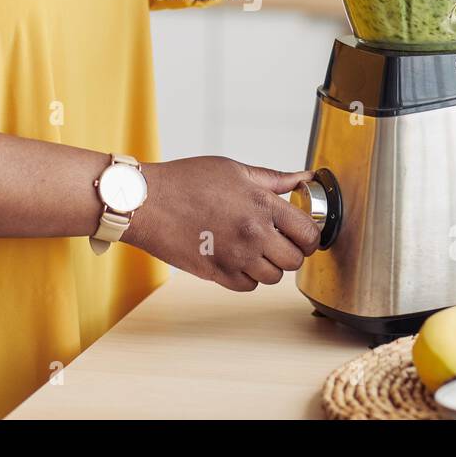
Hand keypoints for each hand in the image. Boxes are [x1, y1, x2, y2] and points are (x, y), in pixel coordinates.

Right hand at [125, 156, 319, 291]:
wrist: (146, 201)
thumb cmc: (185, 181)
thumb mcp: (233, 170)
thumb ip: (273, 179)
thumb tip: (304, 178)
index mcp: (262, 204)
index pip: (308, 233)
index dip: (309, 236)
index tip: (301, 234)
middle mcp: (253, 233)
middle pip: (295, 260)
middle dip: (291, 253)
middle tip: (278, 243)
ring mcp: (235, 256)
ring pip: (273, 278)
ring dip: (269, 266)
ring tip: (254, 249)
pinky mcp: (216, 273)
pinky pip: (247, 286)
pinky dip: (246, 277)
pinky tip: (236, 258)